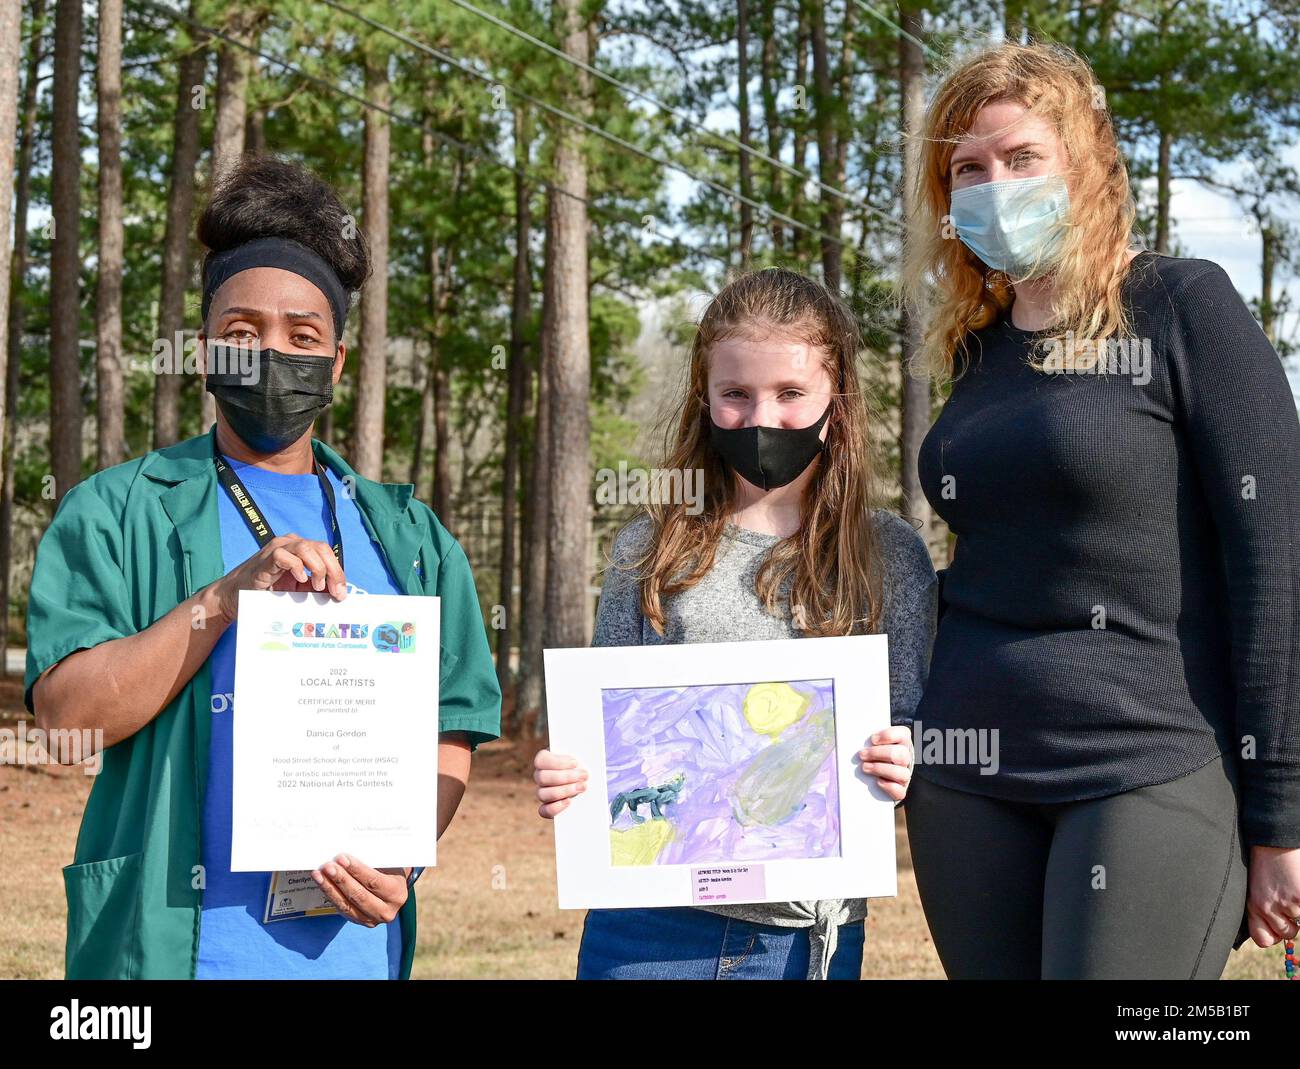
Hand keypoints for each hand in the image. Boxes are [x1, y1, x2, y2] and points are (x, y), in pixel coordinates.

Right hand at [211, 533, 347, 619]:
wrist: (236, 595)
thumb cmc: (268, 591)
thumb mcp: (298, 590)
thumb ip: (316, 587)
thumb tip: (339, 593)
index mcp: (302, 549)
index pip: (327, 553)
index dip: (338, 572)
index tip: (341, 593)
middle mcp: (291, 543)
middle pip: (322, 548)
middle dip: (333, 571)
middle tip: (335, 592)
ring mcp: (278, 548)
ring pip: (307, 548)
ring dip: (317, 568)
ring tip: (317, 586)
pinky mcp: (266, 557)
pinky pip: (285, 555)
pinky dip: (296, 567)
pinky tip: (299, 580)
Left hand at [311, 854, 408, 926]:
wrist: (394, 889)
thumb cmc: (391, 870)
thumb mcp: (390, 864)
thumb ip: (375, 861)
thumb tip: (349, 854)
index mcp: (397, 894)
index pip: (374, 882)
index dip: (357, 870)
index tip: (342, 858)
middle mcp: (386, 911)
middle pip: (359, 895)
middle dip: (341, 880)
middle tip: (328, 866)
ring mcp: (371, 919)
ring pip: (347, 905)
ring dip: (330, 888)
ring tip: (318, 874)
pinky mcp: (358, 921)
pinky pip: (341, 908)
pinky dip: (330, 894)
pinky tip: (321, 883)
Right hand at [534, 748, 587, 817]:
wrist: (586, 779)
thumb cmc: (582, 764)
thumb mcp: (583, 756)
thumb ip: (581, 754)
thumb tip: (581, 755)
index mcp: (545, 760)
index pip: (541, 760)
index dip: (557, 762)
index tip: (575, 762)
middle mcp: (540, 776)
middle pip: (542, 777)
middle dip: (565, 777)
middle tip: (584, 775)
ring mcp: (542, 792)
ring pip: (542, 794)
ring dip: (564, 791)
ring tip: (582, 787)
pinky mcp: (547, 807)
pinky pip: (544, 811)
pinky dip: (555, 807)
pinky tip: (569, 801)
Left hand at [858, 725, 913, 803]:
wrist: (872, 780)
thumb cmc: (870, 757)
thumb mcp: (870, 745)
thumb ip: (867, 741)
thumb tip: (851, 737)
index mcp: (901, 744)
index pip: (903, 734)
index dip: (889, 735)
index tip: (873, 739)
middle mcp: (905, 759)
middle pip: (901, 754)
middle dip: (878, 753)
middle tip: (862, 755)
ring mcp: (904, 776)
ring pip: (903, 773)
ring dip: (881, 769)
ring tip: (865, 767)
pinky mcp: (900, 791)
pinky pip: (900, 791)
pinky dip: (889, 786)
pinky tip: (878, 781)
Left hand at [1246, 845, 1299, 946]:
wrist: (1274, 840)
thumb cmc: (1265, 863)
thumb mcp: (1256, 888)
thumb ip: (1263, 909)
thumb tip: (1276, 931)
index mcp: (1253, 906)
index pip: (1262, 940)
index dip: (1273, 936)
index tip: (1277, 927)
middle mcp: (1267, 908)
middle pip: (1286, 934)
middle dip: (1291, 923)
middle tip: (1289, 904)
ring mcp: (1286, 904)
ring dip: (1299, 909)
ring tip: (1291, 890)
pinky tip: (1297, 886)